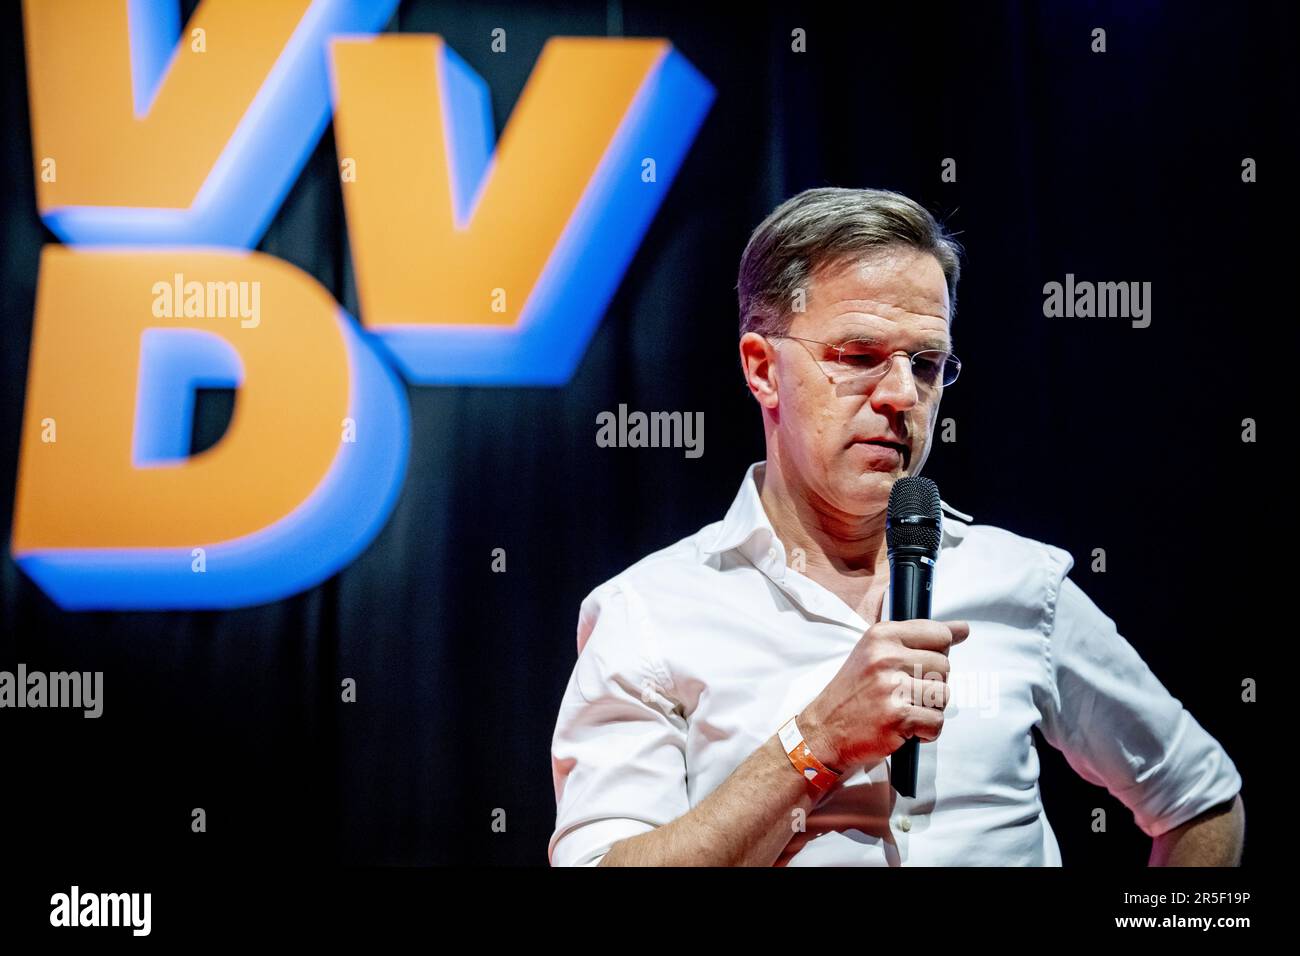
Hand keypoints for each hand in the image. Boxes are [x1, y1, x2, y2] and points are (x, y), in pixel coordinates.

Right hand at [800, 619, 969, 774]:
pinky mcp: (898, 716)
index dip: (937, 653)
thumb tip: (963, 628)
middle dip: (932, 683)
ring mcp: (891, 687)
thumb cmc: (855, 690)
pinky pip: (937, 722)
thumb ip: (920, 637)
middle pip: (945, 666)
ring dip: (930, 708)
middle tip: (905, 692)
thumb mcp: (878, 651)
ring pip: (944, 695)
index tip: (921, 666)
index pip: (939, 634)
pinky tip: (905, 727)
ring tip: (904, 709)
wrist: (824, 729)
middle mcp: (886, 657)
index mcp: (882, 635)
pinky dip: (926, 731)